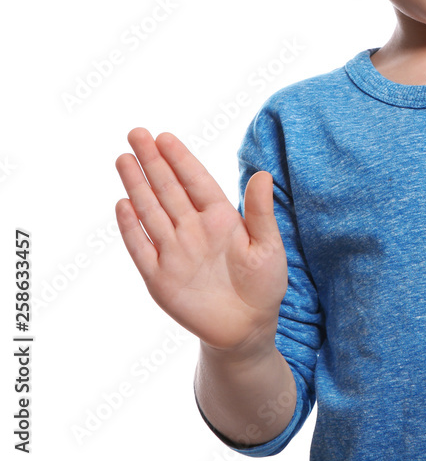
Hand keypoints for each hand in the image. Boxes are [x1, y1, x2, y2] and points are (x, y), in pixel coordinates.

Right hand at [115, 128, 287, 353]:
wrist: (248, 327)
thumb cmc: (264, 283)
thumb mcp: (268, 246)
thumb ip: (261, 212)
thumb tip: (263, 174)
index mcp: (221, 218)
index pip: (196, 181)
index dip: (181, 159)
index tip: (166, 136)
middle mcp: (194, 229)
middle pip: (168, 190)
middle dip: (153, 162)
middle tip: (136, 133)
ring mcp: (174, 251)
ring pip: (151, 212)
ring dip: (137, 186)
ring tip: (124, 159)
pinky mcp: (160, 278)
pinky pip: (141, 249)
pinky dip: (132, 228)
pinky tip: (123, 204)